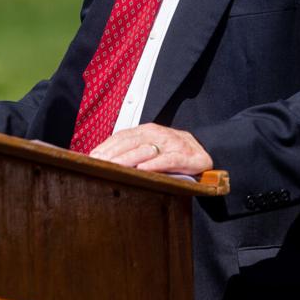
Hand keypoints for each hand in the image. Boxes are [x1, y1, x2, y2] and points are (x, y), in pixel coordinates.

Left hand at [89, 123, 212, 175]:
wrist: (206, 153)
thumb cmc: (175, 153)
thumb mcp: (152, 148)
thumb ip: (132, 150)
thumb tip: (103, 158)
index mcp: (148, 130)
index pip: (123, 136)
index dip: (107, 146)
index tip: (92, 157)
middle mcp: (159, 134)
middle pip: (131, 142)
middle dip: (113, 154)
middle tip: (99, 165)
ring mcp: (174, 144)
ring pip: (147, 150)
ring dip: (128, 159)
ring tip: (114, 167)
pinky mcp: (188, 156)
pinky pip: (168, 160)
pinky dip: (155, 164)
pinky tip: (142, 169)